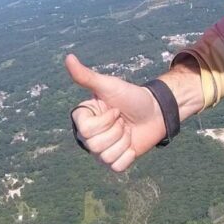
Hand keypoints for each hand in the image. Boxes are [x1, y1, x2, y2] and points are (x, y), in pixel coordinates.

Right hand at [64, 54, 165, 172]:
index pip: (86, 130)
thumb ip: (86, 76)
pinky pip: (117, 167)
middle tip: (123, 120)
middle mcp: (88, 137)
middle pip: (95, 146)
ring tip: (127, 130)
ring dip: (123, 142)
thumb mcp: (109, 85)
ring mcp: (101, 151)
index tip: (115, 109)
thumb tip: (67, 57)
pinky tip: (131, 144)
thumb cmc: (131, 97)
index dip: (105, 120)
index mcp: (84, 120)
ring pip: (106, 157)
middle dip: (116, 131)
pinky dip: (128, 155)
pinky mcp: (115, 162)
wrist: (156, 112)